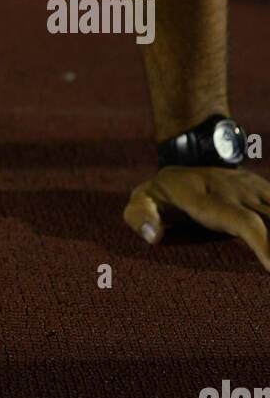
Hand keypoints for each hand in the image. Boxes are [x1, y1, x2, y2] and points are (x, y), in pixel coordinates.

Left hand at [124, 166, 269, 270]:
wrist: (186, 155)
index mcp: (207, 198)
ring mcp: (254, 189)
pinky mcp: (265, 190)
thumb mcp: (142, 201)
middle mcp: (236, 191)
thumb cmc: (162, 195)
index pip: (242, 220)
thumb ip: (140, 216)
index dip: (262, 242)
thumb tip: (153, 235)